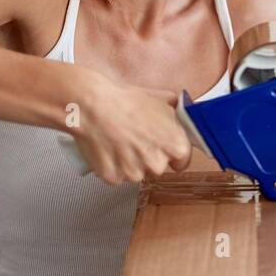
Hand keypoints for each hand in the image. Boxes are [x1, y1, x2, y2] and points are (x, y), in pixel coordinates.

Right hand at [68, 74, 193, 184]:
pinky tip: (107, 149)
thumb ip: (177, 111)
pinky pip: (116, 176)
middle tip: (135, 139)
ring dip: (129, 162)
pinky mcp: (113, 177)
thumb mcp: (162, 98)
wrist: (94, 105)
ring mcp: (134, 173)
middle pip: (157, 167)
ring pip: (135, 173)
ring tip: (119, 141)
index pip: (181, 161)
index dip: (171, 153)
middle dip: (148, 157)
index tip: (161, 147)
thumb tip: (181, 112)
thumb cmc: (127, 101)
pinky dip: (111, 166)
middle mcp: (158, 164)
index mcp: (176, 147)